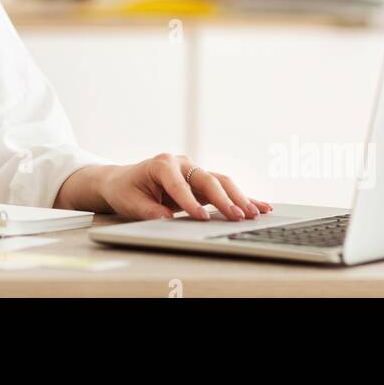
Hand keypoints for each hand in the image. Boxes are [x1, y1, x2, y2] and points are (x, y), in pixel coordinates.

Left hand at [97, 153, 271, 220]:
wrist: (124, 180)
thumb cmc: (126, 189)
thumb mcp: (131, 202)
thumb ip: (148, 211)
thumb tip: (167, 220)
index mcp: (162, 164)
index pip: (179, 184)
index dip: (190, 202)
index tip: (201, 218)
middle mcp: (182, 163)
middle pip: (208, 180)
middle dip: (224, 199)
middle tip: (237, 216)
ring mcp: (193, 171)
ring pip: (221, 183)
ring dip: (239, 198)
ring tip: (254, 213)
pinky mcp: (201, 182)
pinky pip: (224, 189)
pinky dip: (241, 198)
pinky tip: (260, 206)